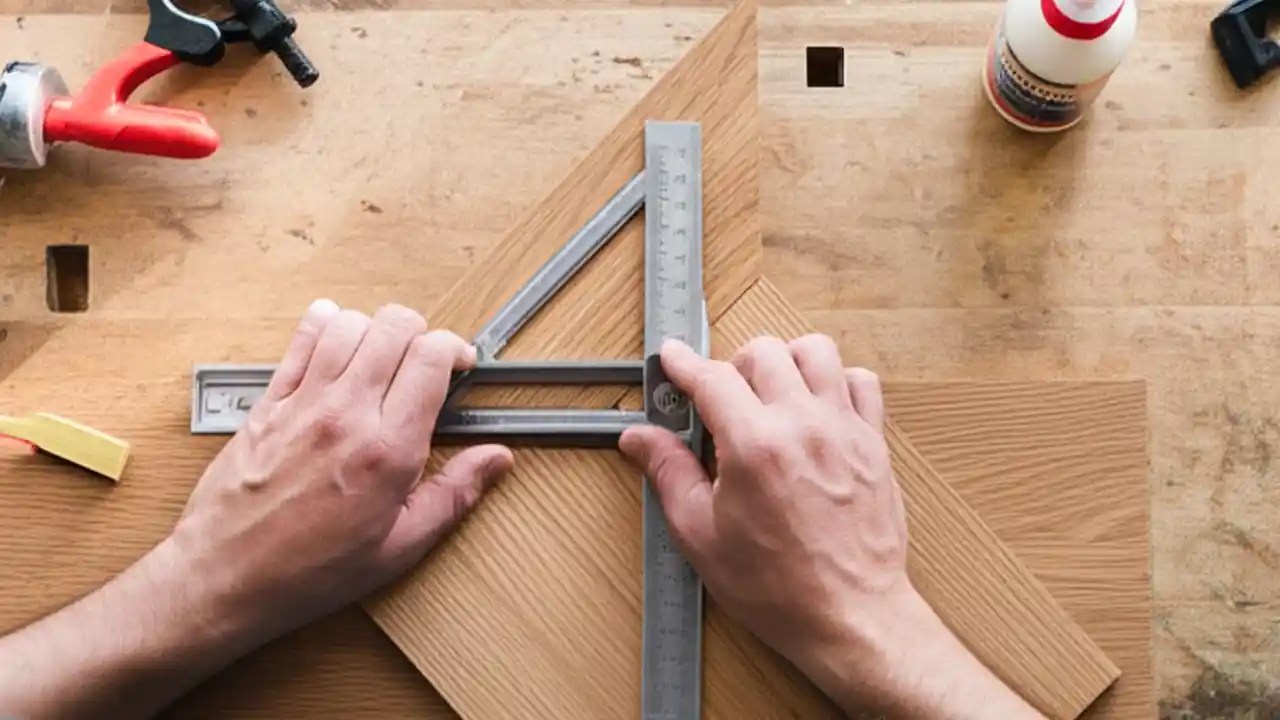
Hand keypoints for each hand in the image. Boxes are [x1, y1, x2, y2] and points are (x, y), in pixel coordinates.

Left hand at [175, 300, 512, 640]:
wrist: (226, 578)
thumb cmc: (309, 571)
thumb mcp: (399, 547)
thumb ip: (454, 495)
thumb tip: (495, 460)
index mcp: (387, 451)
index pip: (431, 359)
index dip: (456, 349)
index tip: (460, 364)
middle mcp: (346, 415)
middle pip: (394, 327)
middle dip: (421, 332)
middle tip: (424, 358)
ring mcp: (303, 403)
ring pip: (349, 323)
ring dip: (375, 329)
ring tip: (382, 355)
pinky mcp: (269, 402)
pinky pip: (300, 340)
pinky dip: (324, 325)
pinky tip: (335, 337)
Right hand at [619, 335, 1042, 718]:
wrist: (851, 616)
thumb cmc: (777, 587)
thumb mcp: (702, 536)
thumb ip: (669, 474)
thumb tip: (640, 438)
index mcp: (754, 446)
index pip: (711, 378)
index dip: (684, 363)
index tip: (673, 358)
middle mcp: (802, 425)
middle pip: (764, 352)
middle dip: (733, 365)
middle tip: (723, 401)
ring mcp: (844, 429)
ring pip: (817, 352)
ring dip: (787, 362)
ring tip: (771, 394)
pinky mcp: (874, 443)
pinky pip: (862, 382)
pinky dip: (837, 382)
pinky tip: (817, 409)